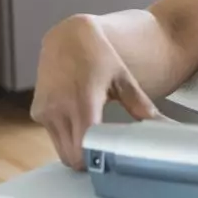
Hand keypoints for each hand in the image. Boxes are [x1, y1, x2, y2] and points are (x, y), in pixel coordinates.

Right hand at [30, 14, 160, 169]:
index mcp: (83, 102)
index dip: (97, 160)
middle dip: (87, 161)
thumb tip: (160, 124)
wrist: (68, 37)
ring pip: (60, 150)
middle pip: (71, 156)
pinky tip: (78, 123)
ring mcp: (45, 111)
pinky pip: (53, 136)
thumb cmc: (98, 55)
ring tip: (93, 137)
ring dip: (76, 150)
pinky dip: (65, 138)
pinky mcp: (37, 112)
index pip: (84, 148)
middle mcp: (60, 109)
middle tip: (105, 154)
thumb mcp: (122, 77)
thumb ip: (140, 105)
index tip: (110, 160)